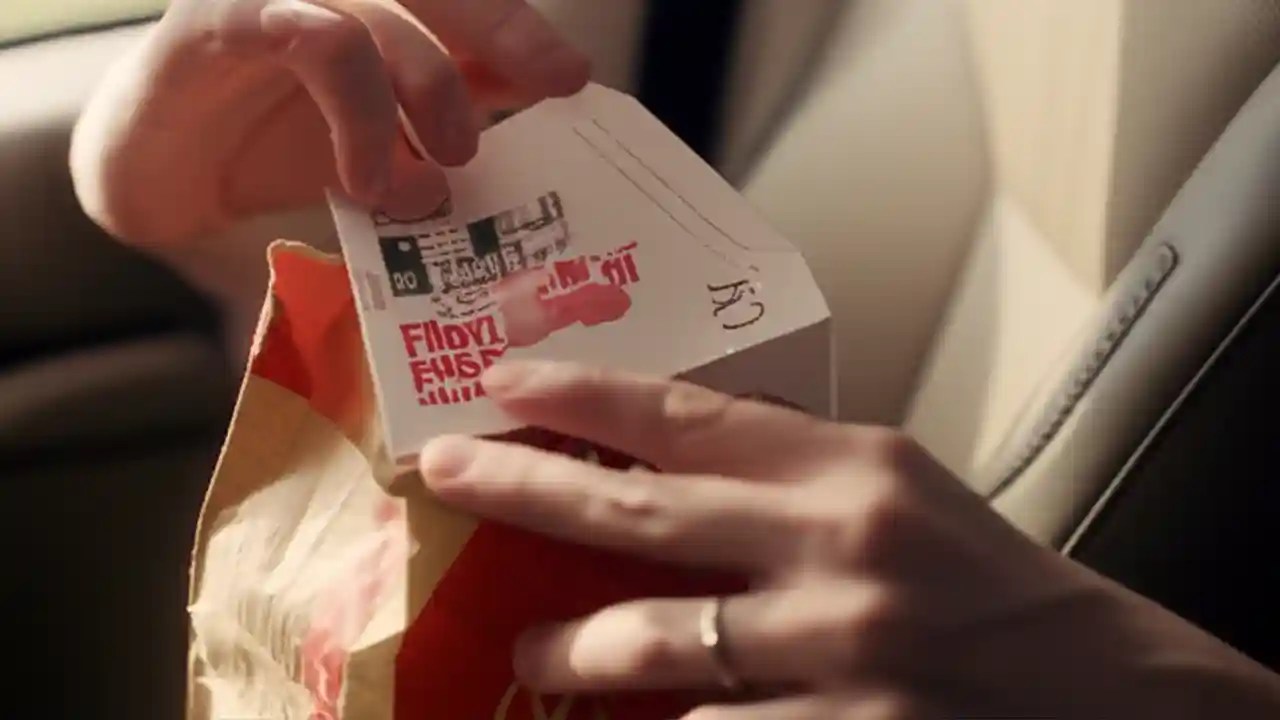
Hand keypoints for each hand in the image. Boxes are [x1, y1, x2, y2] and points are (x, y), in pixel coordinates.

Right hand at [72, 0, 587, 244]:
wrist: (162, 169)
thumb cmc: (277, 139)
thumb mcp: (384, 128)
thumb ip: (446, 103)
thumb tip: (533, 97)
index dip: (520, 28)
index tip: (571, 78)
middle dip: (503, 30)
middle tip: (550, 85)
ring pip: (386, 15)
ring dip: (432, 94)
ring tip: (442, 175)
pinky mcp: (223, 16)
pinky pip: (322, 43)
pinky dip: (363, 116)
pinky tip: (368, 179)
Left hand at [420, 360, 1279, 717]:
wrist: (1099, 688)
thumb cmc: (983, 581)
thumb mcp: (895, 491)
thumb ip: (786, 472)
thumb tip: (653, 459)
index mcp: (855, 465)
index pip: (690, 415)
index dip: (583, 393)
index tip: (503, 380)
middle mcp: (843, 547)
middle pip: (643, 513)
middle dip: (526, 489)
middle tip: (446, 474)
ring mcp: (843, 650)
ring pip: (656, 645)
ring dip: (573, 650)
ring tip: (533, 651)